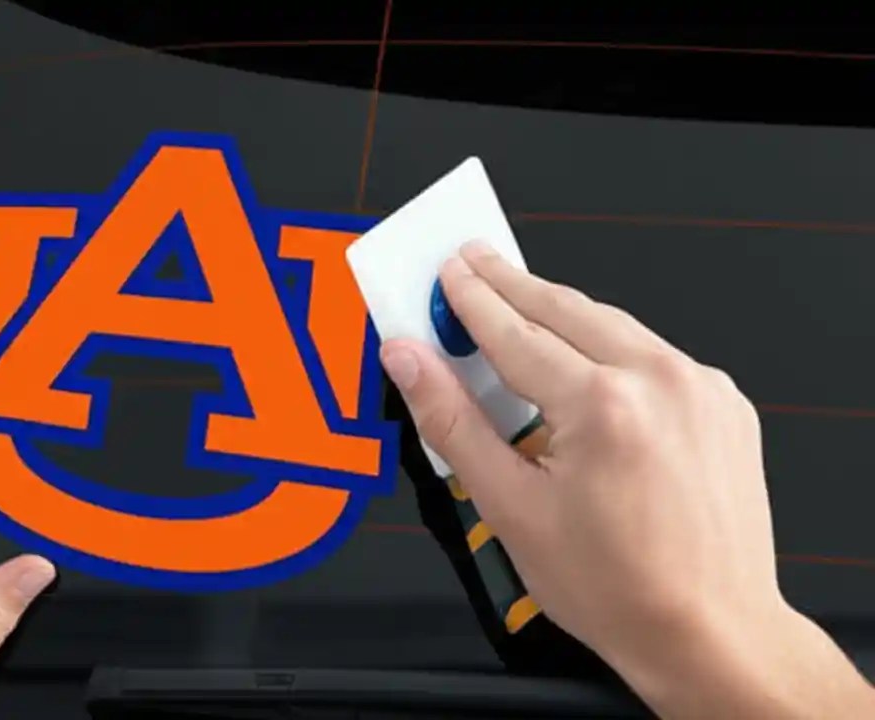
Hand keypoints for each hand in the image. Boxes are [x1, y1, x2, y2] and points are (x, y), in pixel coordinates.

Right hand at [381, 242, 872, 718]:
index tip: (448, 274)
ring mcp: (701, 390)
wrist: (709, 632)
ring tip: (517, 298)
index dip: (472, 300)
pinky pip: (653, 355)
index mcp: (604, 407)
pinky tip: (582, 357)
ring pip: (614, 326)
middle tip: (474, 260)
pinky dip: (611, 346)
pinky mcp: (724, 405)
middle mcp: (661, 383)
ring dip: (561, 310)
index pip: (516, 333)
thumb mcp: (510, 508)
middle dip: (512, 282)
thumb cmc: (619, 588)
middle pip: (566, 310)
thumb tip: (411, 362)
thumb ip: (453, 422)